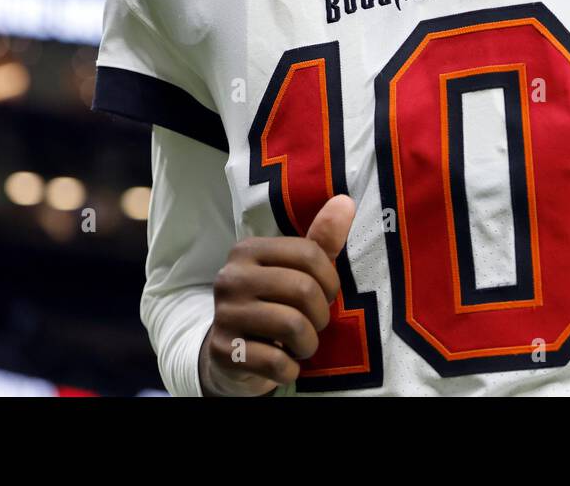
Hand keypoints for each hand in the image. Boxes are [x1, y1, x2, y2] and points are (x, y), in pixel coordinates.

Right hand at [198, 194, 355, 396]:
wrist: (230, 352)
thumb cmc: (272, 303)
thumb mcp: (295, 270)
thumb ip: (321, 240)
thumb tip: (346, 201)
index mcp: (248, 250)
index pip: (309, 254)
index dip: (330, 279)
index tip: (326, 294)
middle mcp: (231, 278)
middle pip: (303, 290)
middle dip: (321, 314)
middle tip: (315, 323)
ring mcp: (224, 315)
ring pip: (293, 326)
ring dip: (309, 343)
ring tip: (302, 344)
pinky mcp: (223, 351)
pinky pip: (276, 362)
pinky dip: (290, 368)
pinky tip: (285, 364)